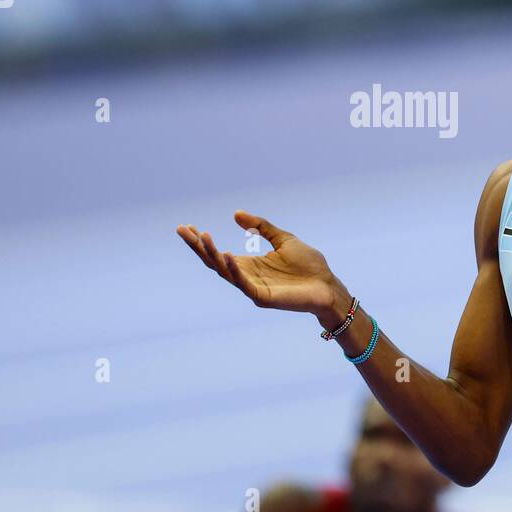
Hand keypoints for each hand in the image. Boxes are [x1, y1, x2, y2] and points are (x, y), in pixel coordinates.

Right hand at [177, 211, 349, 322]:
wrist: (328, 286)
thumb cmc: (308, 266)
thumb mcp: (283, 239)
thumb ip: (261, 227)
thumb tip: (236, 214)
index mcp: (249, 265)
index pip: (218, 253)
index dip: (202, 241)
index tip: (187, 227)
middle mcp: (246, 276)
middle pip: (215, 262)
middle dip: (199, 247)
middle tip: (183, 230)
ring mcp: (253, 288)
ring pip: (226, 271)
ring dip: (213, 254)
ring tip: (203, 236)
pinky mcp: (263, 297)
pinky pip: (244, 283)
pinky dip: (235, 270)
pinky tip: (227, 255)